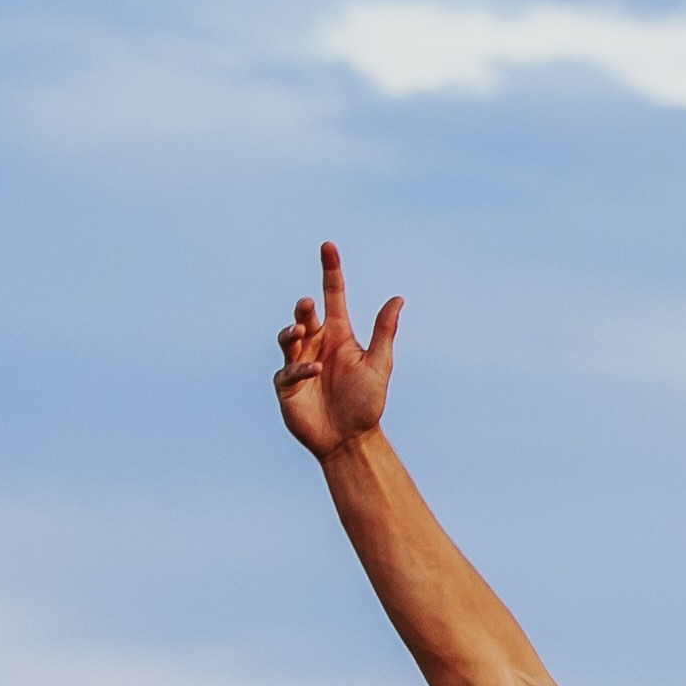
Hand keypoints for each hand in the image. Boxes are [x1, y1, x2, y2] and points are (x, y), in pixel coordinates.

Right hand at [273, 241, 399, 457]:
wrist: (351, 440)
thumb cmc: (366, 403)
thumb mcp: (379, 365)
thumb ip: (384, 332)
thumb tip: (398, 298)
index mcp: (339, 335)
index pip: (334, 295)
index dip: (331, 270)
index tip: (328, 246)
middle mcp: (317, 344)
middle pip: (306, 315)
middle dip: (304, 309)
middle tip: (309, 307)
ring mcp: (300, 363)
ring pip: (288, 338)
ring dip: (292, 332)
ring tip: (300, 332)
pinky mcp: (287, 385)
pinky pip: (288, 370)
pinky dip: (300, 368)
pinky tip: (314, 370)